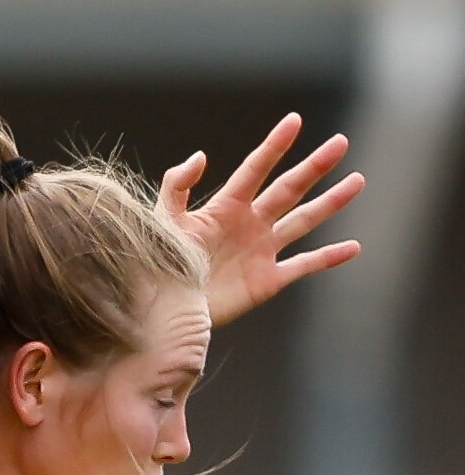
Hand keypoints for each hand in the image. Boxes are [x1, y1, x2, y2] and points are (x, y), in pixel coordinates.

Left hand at [159, 113, 364, 326]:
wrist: (163, 312)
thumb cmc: (158, 267)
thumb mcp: (163, 224)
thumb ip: (176, 187)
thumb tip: (201, 155)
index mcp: (225, 208)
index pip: (255, 169)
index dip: (274, 145)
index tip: (294, 120)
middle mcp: (249, 225)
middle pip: (288, 189)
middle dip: (314, 167)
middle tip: (340, 142)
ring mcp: (261, 252)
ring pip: (303, 221)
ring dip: (330, 202)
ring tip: (357, 180)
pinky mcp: (267, 281)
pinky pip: (304, 265)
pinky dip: (328, 257)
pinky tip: (353, 247)